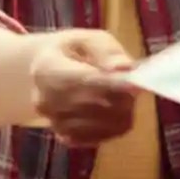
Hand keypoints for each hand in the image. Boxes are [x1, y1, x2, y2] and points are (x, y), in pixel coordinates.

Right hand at [28, 30, 136, 147]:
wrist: (44, 72)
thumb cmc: (71, 51)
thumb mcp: (87, 39)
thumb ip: (106, 50)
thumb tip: (124, 68)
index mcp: (46, 69)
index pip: (82, 82)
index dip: (112, 85)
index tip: (136, 83)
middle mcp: (46, 102)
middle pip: (94, 106)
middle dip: (121, 97)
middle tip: (135, 85)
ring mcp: (55, 124)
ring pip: (102, 125)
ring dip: (121, 111)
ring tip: (122, 94)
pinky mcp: (67, 139)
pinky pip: (103, 137)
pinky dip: (115, 125)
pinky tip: (115, 110)